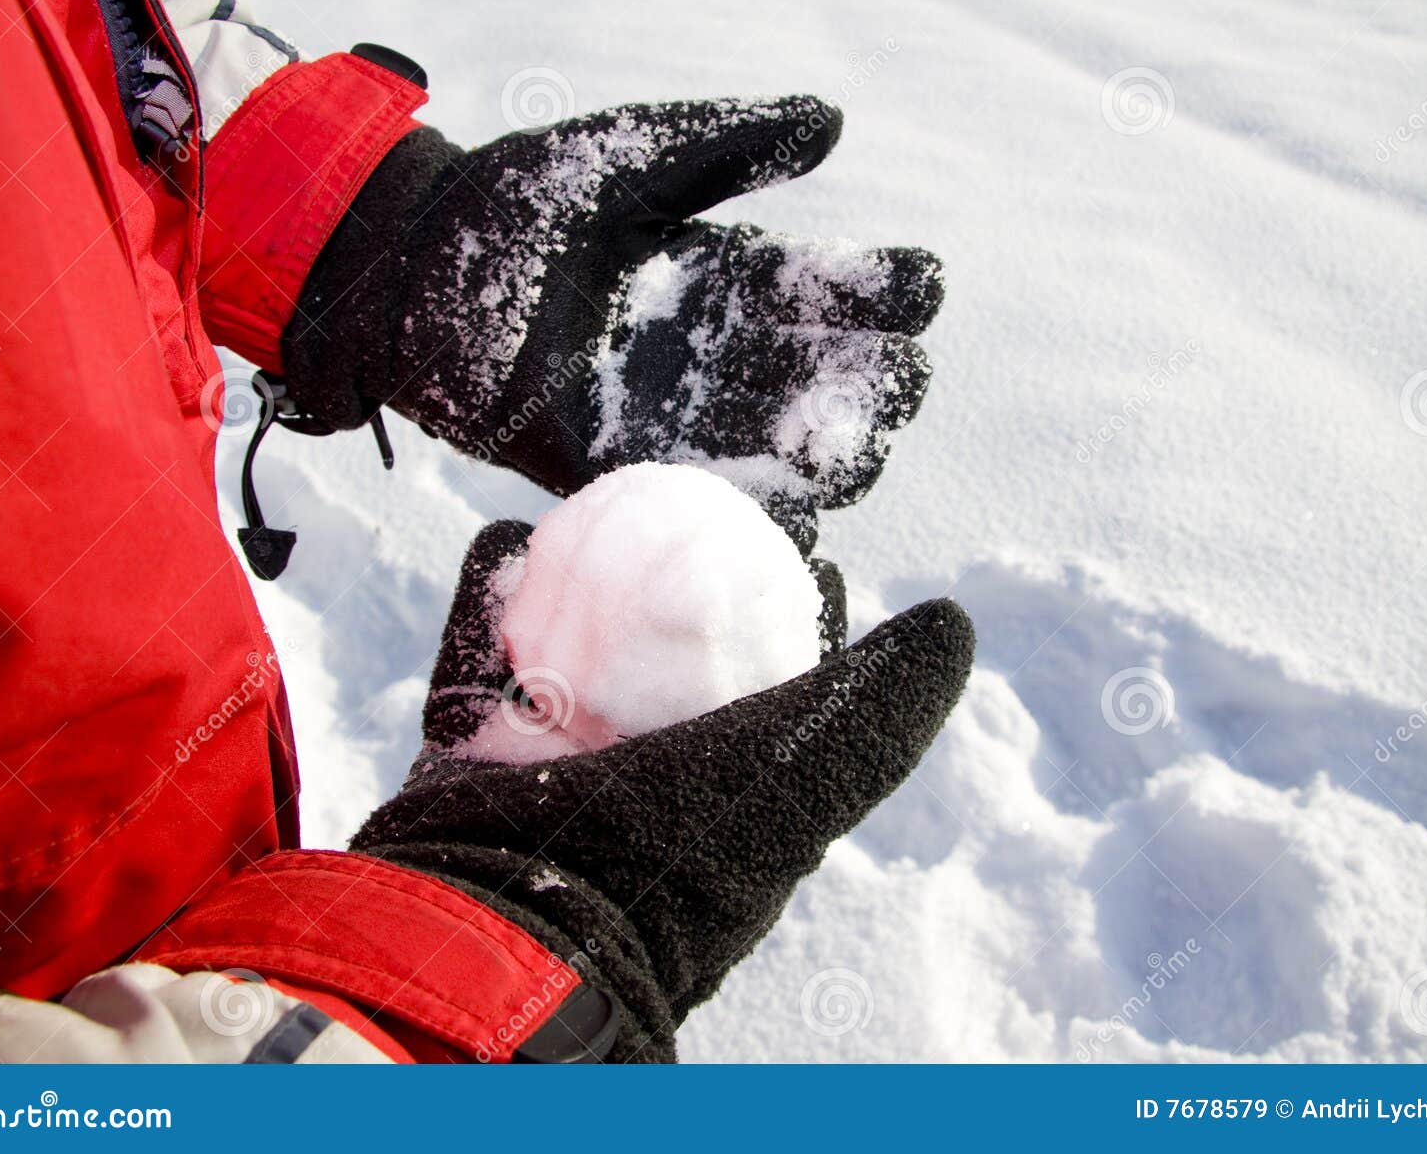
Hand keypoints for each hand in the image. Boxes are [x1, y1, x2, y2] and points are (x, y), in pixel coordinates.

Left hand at [283, 98, 943, 550]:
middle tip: (899, 380)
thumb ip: (729, 145)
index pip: (825, 292)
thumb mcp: (632, 161)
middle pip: (819, 380)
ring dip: (829, 455)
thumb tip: (833, 122)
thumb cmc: (513, 204)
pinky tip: (800, 519)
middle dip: (873, 384)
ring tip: (860, 449)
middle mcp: (708, 352)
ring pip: (777, 449)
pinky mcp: (618, 465)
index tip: (918, 286)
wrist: (412, 270)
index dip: (879, 291)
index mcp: (721, 277)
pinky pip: (700, 498)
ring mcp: (668, 412)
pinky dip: (750, 515)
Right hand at [349, 520, 973, 1060]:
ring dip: (579, 577)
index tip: (789, 541)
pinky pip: (483, 653)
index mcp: (724, 776)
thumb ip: (881, 702)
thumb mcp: (809, 771)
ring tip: (596, 508)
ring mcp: (553, 761)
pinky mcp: (473, 753)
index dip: (784, 601)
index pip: (767, 665)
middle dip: (670, 581)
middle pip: (663, 645)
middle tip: (678, 504)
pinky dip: (495, 596)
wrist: (518, 923)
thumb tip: (954, 621)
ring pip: (572, 641)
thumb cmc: (679, 852)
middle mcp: (643, 768)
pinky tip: (514, 541)